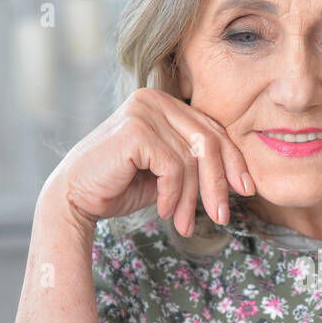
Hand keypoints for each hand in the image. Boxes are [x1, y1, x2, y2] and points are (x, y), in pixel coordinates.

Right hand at [46, 87, 252, 235]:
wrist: (75, 198)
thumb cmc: (120, 187)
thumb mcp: (168, 174)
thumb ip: (196, 165)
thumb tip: (240, 176)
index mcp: (164, 103)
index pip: (212, 129)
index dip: (234, 161)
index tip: (246, 190)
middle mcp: (154, 99)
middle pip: (209, 142)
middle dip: (219, 184)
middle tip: (223, 217)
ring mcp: (144, 111)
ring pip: (192, 160)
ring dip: (191, 199)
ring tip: (183, 223)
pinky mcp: (136, 130)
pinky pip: (174, 168)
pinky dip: (174, 195)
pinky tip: (164, 212)